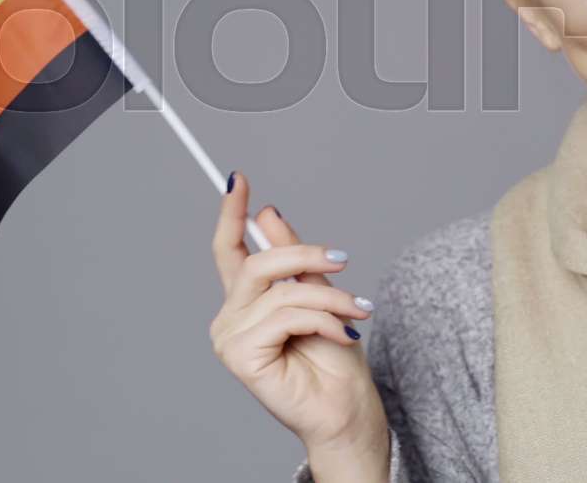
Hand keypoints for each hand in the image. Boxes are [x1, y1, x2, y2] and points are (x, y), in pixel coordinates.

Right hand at [208, 171, 389, 477]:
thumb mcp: (320, 294)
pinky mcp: (240, 356)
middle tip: (342, 259)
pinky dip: (322, 320)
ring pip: (279, 291)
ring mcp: (230, 338)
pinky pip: (284, 316)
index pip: (229, 249)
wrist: (347, 408)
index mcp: (247, 301)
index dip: (231, 213)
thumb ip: (293, 258)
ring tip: (357, 311)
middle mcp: (231, 318)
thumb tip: (269, 215)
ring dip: (329, 297)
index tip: (238, 179)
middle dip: (303, 254)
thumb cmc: (334, 359)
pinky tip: (341, 335)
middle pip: (256, 264)